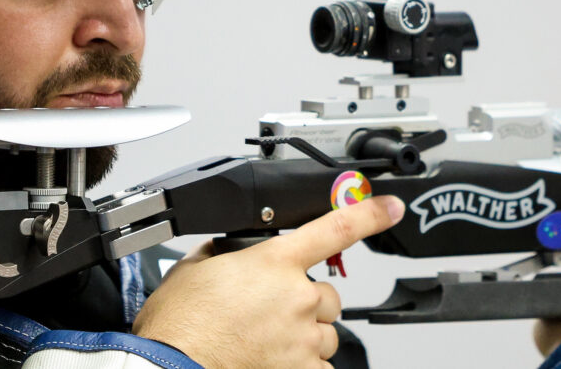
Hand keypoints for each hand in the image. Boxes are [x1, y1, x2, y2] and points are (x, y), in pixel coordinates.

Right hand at [132, 195, 404, 368]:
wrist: (170, 366)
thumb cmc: (179, 325)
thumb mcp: (193, 268)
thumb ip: (221, 252)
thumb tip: (225, 251)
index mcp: (274, 261)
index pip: (336, 228)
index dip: (370, 214)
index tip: (390, 207)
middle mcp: (297, 297)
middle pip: (327, 294)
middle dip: (305, 303)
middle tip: (269, 313)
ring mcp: (303, 337)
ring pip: (326, 332)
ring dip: (305, 335)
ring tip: (265, 341)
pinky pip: (320, 366)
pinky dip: (302, 364)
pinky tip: (273, 360)